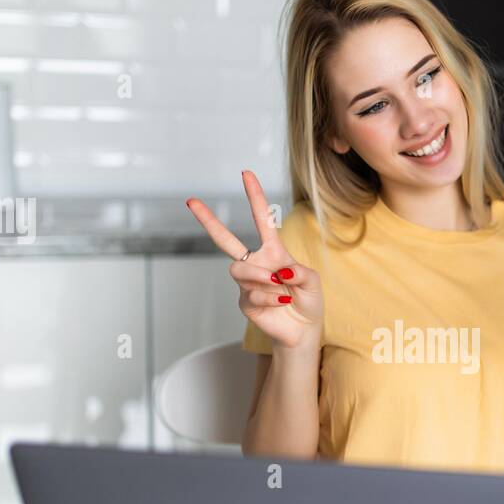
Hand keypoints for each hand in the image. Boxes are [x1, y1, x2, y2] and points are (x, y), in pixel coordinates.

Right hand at [186, 170, 323, 350]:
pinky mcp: (245, 303)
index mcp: (273, 251)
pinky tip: (281, 301)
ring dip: (261, 276)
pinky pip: (250, 294)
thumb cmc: (308, 301)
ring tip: (278, 284)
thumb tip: (279, 271)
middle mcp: (256, 263)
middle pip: (225, 240)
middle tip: (191, 201)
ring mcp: (248, 283)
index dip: (255, 196)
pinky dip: (270, 297)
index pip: (262, 219)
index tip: (245, 173)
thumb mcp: (312, 281)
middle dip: (208, 220)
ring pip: (240, 269)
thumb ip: (300, 272)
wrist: (303, 330)